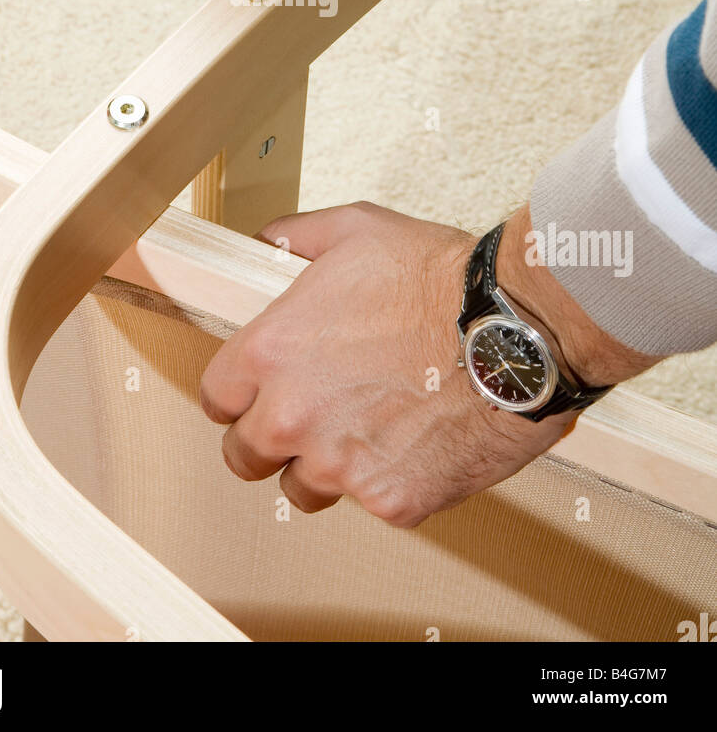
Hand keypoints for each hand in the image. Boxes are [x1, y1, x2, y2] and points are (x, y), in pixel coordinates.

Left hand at [199, 202, 598, 526]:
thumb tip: (267, 242)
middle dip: (271, 441)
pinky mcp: (389, 501)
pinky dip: (389, 480)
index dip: (239, 396)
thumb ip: (296, 239)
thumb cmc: (442, 278)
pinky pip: (371, 502)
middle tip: (311, 420)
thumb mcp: (357, 231)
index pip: (217, 398)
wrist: (517, 329)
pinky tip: (417, 441)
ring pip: (302, 490)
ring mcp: (339, 465)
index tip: (257, 396)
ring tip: (369, 430)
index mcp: (271, 353)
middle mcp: (292, 416)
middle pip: (245, 456)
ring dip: (325, 468)